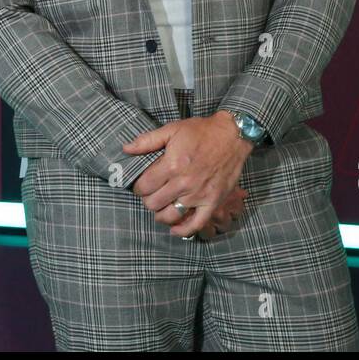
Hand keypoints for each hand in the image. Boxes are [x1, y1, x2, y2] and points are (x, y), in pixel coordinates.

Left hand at [122, 111, 253, 237]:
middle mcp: (183, 183)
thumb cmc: (201, 131)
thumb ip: (147, 141)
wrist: (232, 135)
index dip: (138, 187)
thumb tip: (126, 149)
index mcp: (171, 165)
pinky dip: (183, 230)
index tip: (141, 185)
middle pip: (153, 203)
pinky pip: (195, 223)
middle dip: (148, 199)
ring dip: (160, 215)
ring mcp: (198, 195)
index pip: (144, 187)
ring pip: (170, 216)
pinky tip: (174, 229)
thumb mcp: (172, 130)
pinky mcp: (212, 202)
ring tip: (161, 207)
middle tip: (152, 194)